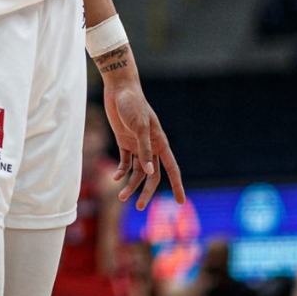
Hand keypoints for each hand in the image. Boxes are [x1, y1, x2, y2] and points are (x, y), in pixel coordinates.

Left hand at [103, 76, 184, 209]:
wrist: (119, 89)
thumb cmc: (132, 104)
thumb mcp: (139, 126)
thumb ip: (144, 148)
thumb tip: (149, 171)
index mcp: (160, 143)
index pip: (172, 169)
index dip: (177, 185)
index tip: (181, 202)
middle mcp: (150, 147)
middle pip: (152, 176)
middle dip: (146, 192)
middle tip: (138, 207)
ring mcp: (137, 145)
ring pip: (137, 172)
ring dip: (130, 184)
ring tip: (121, 196)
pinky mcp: (124, 141)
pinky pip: (125, 162)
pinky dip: (121, 171)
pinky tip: (115, 178)